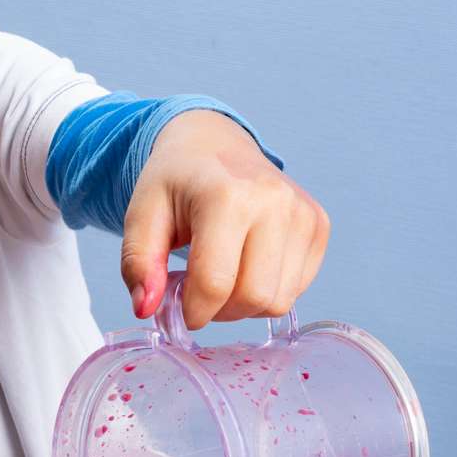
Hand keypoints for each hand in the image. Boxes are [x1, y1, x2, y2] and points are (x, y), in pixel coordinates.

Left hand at [120, 110, 329, 328]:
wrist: (216, 145)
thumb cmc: (177, 183)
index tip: (179, 305)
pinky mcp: (319, 225)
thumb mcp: (141, 216)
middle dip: (220, 311)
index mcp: (227, 195)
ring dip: (245, 305)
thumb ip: (138, 264)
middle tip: (200, 292)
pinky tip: (248, 266)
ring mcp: (303, 212)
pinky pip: (296, 289)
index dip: (192, 310)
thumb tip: (146, 308)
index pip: (215, 284)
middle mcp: (274, 201)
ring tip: (224, 275)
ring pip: (278, 301)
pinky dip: (268, 291)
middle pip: (253, 298)